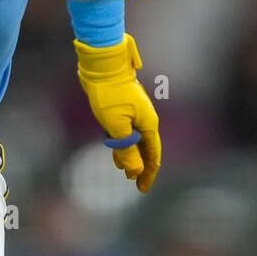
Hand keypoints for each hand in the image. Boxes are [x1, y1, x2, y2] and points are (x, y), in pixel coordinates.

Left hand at [75, 34, 160, 191]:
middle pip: (147, 149)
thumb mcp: (116, 126)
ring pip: (136, 140)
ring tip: (124, 172)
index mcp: (148, 124)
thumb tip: (135, 171)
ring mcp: (136, 112)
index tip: (142, 189)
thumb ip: (126, 149)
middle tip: (136, 184)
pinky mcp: (125, 108)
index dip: (148, 174)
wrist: (103, 66)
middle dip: (141, 167)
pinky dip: (123, 144)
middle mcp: (146, 119)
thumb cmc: (110, 94)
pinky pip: (127, 131)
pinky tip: (114, 151)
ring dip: (131, 156)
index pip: (153, 156)